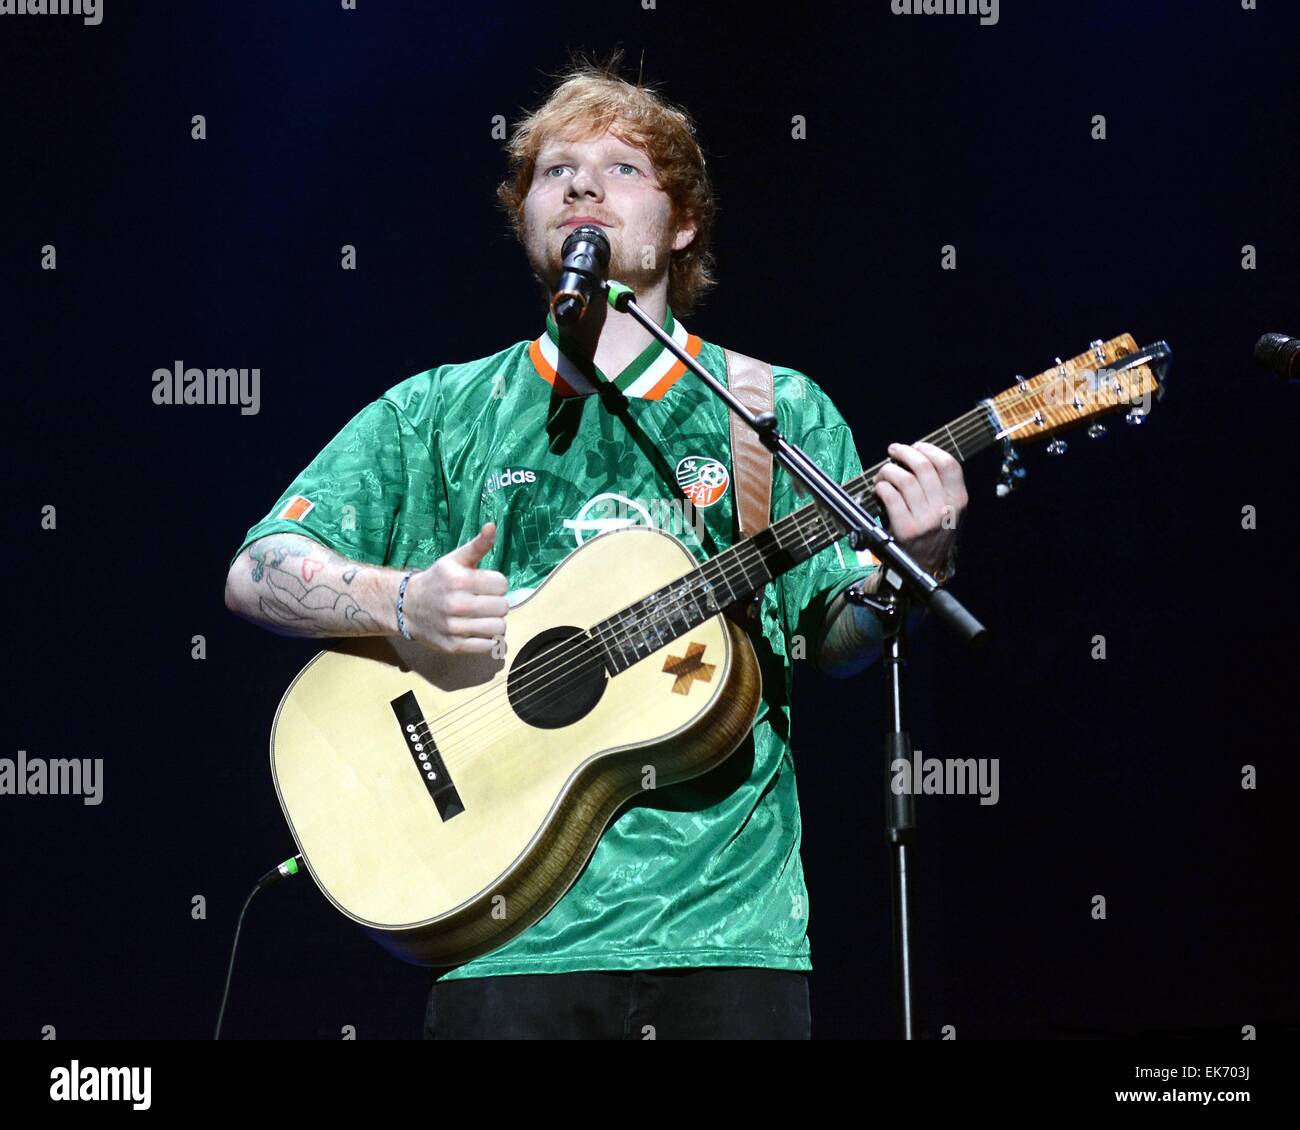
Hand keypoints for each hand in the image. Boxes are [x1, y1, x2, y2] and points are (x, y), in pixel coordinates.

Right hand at [402, 522, 509, 653]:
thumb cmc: (437, 581)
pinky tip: (477, 630)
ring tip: (482, 616)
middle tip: (483, 601)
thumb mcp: (454, 559)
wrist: (407, 607)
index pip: (502, 584)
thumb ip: (477, 546)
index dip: (496, 584)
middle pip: (503, 607)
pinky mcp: (454, 646)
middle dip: (496, 603)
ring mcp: (455, 628)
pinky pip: (488, 646)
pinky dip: (488, 639)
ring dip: (494, 622)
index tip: (484, 585)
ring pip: (499, 627)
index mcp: (459, 580)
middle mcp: (457, 604)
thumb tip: (492, 526)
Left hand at [872, 442, 968, 575]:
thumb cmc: (932, 533)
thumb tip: (917, 455)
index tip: (916, 446)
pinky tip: (879, 489)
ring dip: (888, 471)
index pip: (949, 464)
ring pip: (904, 479)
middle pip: (923, 466)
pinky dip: (881, 487)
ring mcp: (926, 519)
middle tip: (893, 451)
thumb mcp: (949, 510)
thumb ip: (940, 486)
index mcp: (958, 500)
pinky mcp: (907, 529)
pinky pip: (891, 496)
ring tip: (883, 474)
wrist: (923, 566)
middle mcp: (945, 509)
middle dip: (904, 452)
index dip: (929, 449)